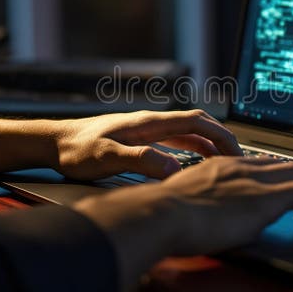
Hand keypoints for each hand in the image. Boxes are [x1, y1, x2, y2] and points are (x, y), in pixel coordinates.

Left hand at [53, 109, 242, 179]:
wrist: (53, 143)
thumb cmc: (76, 151)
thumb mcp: (107, 158)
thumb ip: (142, 161)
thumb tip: (174, 169)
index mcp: (149, 123)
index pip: (197, 122)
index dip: (221, 135)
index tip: (237, 153)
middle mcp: (151, 123)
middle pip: (198, 124)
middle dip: (222, 139)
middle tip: (238, 160)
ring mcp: (146, 130)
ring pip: (188, 132)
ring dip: (209, 144)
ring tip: (223, 163)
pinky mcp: (139, 139)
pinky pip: (175, 140)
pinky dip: (192, 149)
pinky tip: (192, 164)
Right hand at [73, 156, 292, 291]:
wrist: (159, 215)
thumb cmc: (162, 217)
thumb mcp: (187, 202)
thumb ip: (206, 203)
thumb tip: (215, 218)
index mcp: (223, 167)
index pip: (267, 165)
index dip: (287, 178)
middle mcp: (242, 167)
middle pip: (291, 165)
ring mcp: (254, 179)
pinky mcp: (265, 197)